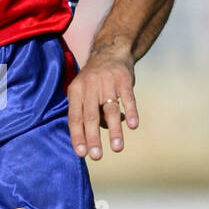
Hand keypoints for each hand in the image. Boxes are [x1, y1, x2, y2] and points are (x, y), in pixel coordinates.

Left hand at [67, 38, 138, 159]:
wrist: (111, 52)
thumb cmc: (95, 80)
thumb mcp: (85, 92)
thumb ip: (90, 113)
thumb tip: (101, 132)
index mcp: (75, 91)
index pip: (74, 117)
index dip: (77, 136)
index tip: (81, 153)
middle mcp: (89, 86)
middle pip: (90, 116)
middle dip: (93, 138)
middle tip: (96, 156)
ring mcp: (107, 82)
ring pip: (109, 109)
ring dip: (114, 130)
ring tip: (117, 148)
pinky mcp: (124, 79)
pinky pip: (128, 98)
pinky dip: (131, 112)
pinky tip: (133, 125)